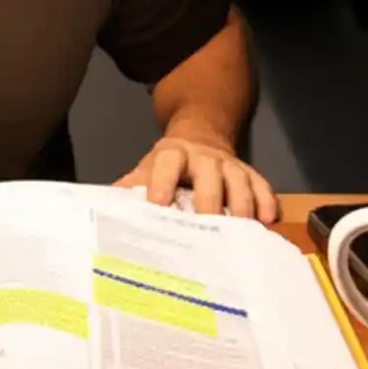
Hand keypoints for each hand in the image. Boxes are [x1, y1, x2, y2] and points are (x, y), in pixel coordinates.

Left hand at [113, 135, 277, 222]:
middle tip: (207, 227)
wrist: (198, 138)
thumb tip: (100, 209)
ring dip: (242, 205)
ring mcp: (229, 164)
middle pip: (210, 174)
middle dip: (209, 200)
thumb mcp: (145, 170)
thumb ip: (127, 188)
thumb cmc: (166, 166)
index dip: (162, 183)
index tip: (158, 206)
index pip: (167, 165)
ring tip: (242, 231)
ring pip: (240, 180)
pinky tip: (267, 221)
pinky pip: (261, 184)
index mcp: (172, 154)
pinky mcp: (249, 172)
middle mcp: (204, 157)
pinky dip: (266, 201)